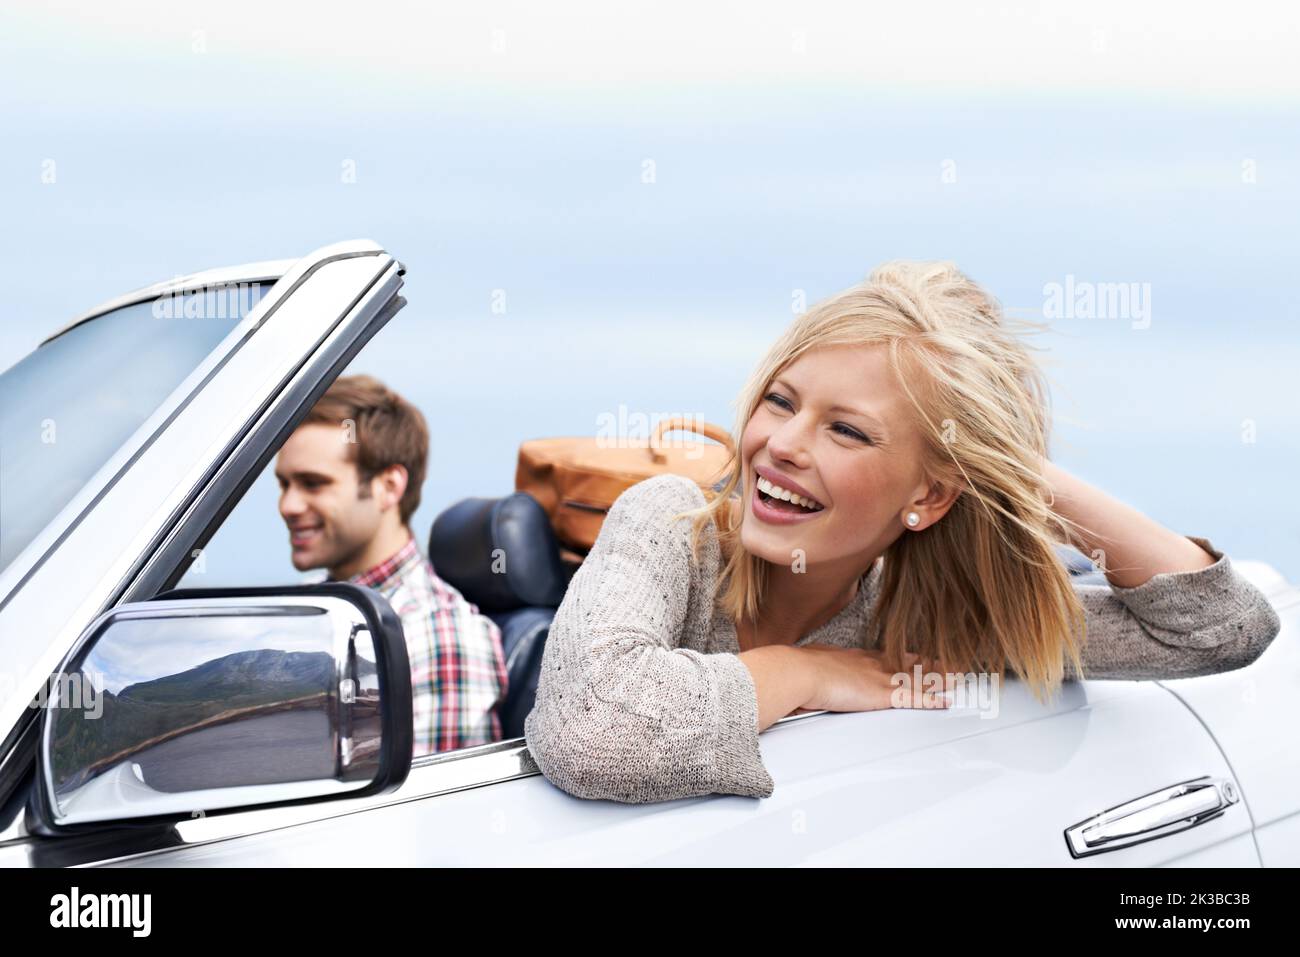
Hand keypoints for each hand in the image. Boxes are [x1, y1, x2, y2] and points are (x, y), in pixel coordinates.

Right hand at [798, 643, 951, 712]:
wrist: (801, 672)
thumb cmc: (801, 669)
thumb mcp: (813, 662)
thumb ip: (819, 666)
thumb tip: (811, 668)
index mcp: (857, 657)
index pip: (890, 655)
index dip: (907, 657)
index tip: (919, 656)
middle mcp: (873, 664)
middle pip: (909, 663)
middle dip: (931, 664)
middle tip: (950, 664)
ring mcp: (880, 679)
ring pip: (918, 678)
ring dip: (940, 680)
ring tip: (959, 678)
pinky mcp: (882, 695)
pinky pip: (914, 698)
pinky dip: (932, 701)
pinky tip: (945, 701)